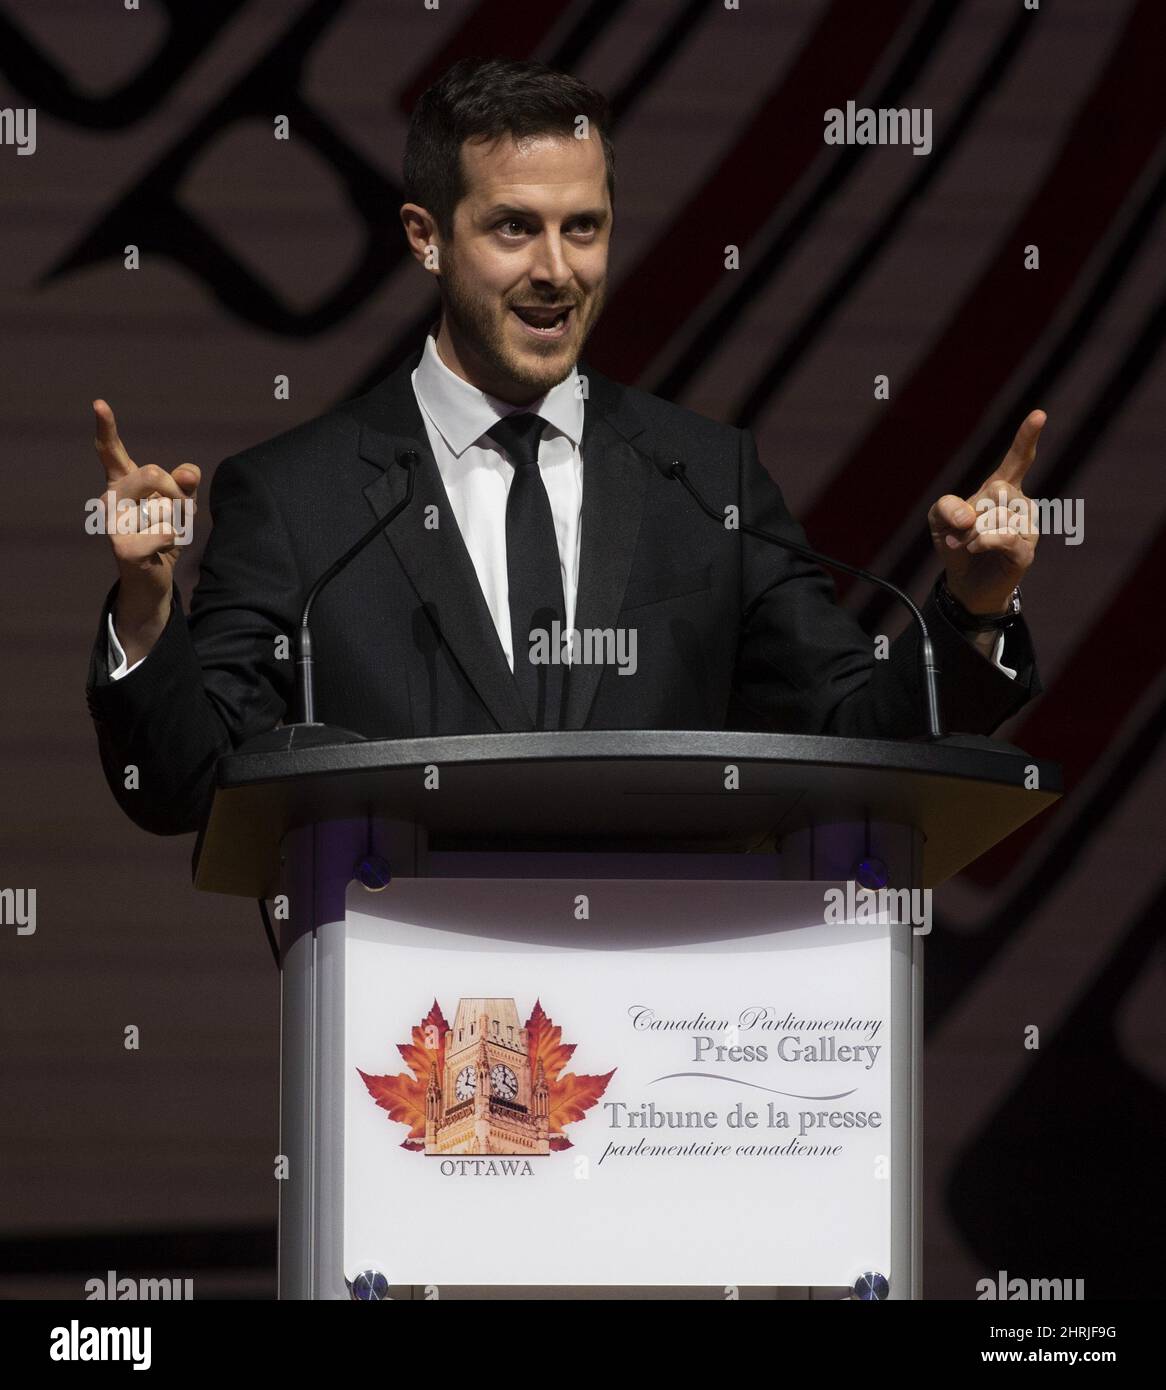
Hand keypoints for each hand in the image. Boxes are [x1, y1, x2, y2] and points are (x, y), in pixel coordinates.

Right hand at [93, 399, 199, 662]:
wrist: (153, 578)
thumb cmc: (164, 534)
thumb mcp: (180, 503)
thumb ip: (185, 482)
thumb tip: (190, 471)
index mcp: (122, 481)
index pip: (111, 450)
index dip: (106, 427)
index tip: (99, 404)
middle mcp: (111, 497)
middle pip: (152, 472)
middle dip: (177, 491)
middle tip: (180, 510)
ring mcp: (113, 523)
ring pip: (164, 506)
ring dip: (179, 521)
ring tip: (167, 535)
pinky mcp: (123, 547)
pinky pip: (165, 532)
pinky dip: (175, 540)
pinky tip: (163, 549)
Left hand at [928, 410, 1043, 613]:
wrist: (964, 584)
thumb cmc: (956, 544)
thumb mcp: (939, 519)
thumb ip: (945, 505)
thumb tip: (967, 515)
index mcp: (1003, 488)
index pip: (1018, 459)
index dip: (1027, 438)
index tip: (1039, 414)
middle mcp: (1020, 503)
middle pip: (998, 489)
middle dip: (971, 511)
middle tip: (961, 531)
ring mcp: (1027, 527)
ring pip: (998, 515)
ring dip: (972, 532)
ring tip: (967, 545)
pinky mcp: (1025, 551)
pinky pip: (1004, 536)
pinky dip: (983, 542)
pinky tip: (975, 548)